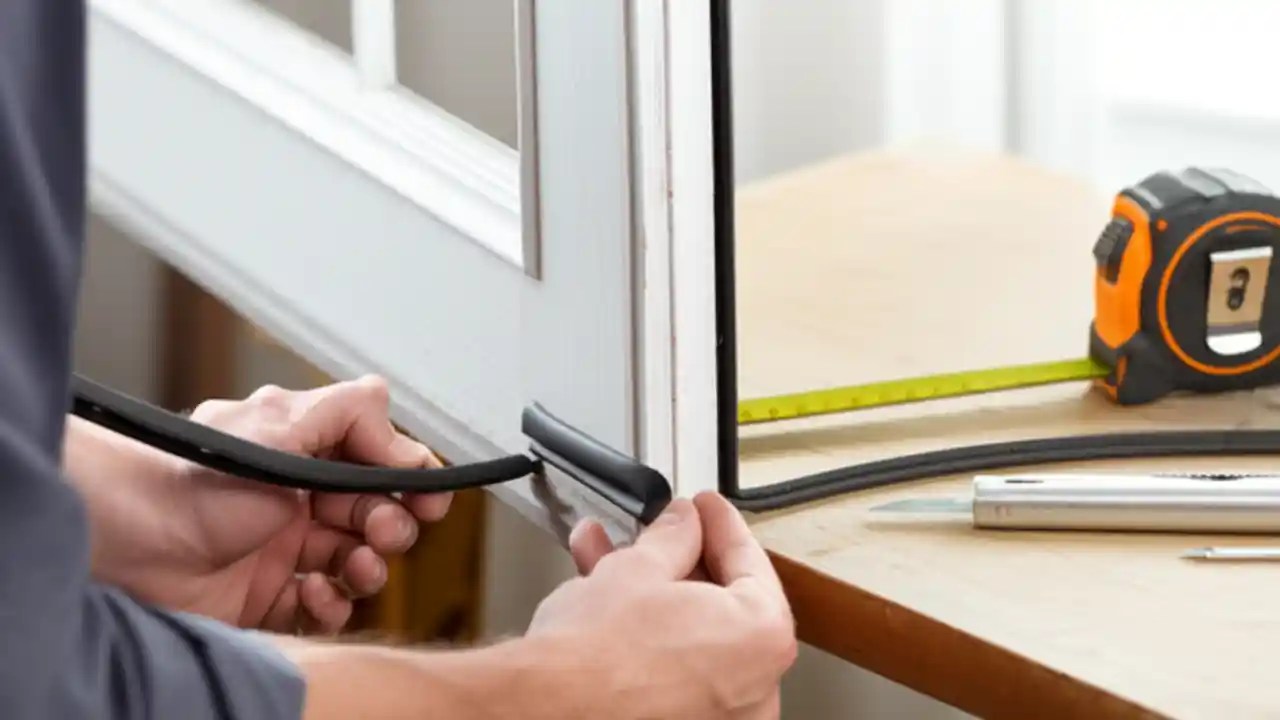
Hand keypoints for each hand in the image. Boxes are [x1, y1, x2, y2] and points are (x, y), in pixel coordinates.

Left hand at [115, 376, 450, 633]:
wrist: (126, 539)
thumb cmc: (187, 477)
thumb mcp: (278, 424)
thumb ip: (349, 414)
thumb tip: (402, 426)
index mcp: (302, 453)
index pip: (376, 463)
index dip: (408, 479)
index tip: (428, 495)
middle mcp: (296, 500)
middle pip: (374, 515)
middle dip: (392, 524)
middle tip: (383, 531)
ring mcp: (282, 551)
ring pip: (356, 562)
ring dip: (369, 567)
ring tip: (357, 567)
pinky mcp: (266, 597)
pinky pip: (322, 606)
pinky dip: (332, 604)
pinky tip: (316, 593)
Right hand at [527, 492, 796, 719]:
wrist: (543, 710)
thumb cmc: (595, 657)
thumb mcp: (638, 568)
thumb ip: (674, 537)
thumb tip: (683, 525)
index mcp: (761, 641)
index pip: (753, 565)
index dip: (722, 524)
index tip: (705, 507)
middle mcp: (753, 689)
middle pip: (721, 603)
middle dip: (679, 558)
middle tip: (662, 529)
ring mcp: (717, 716)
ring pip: (688, 635)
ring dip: (650, 589)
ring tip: (610, 553)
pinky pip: (672, 668)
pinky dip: (647, 634)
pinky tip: (606, 599)